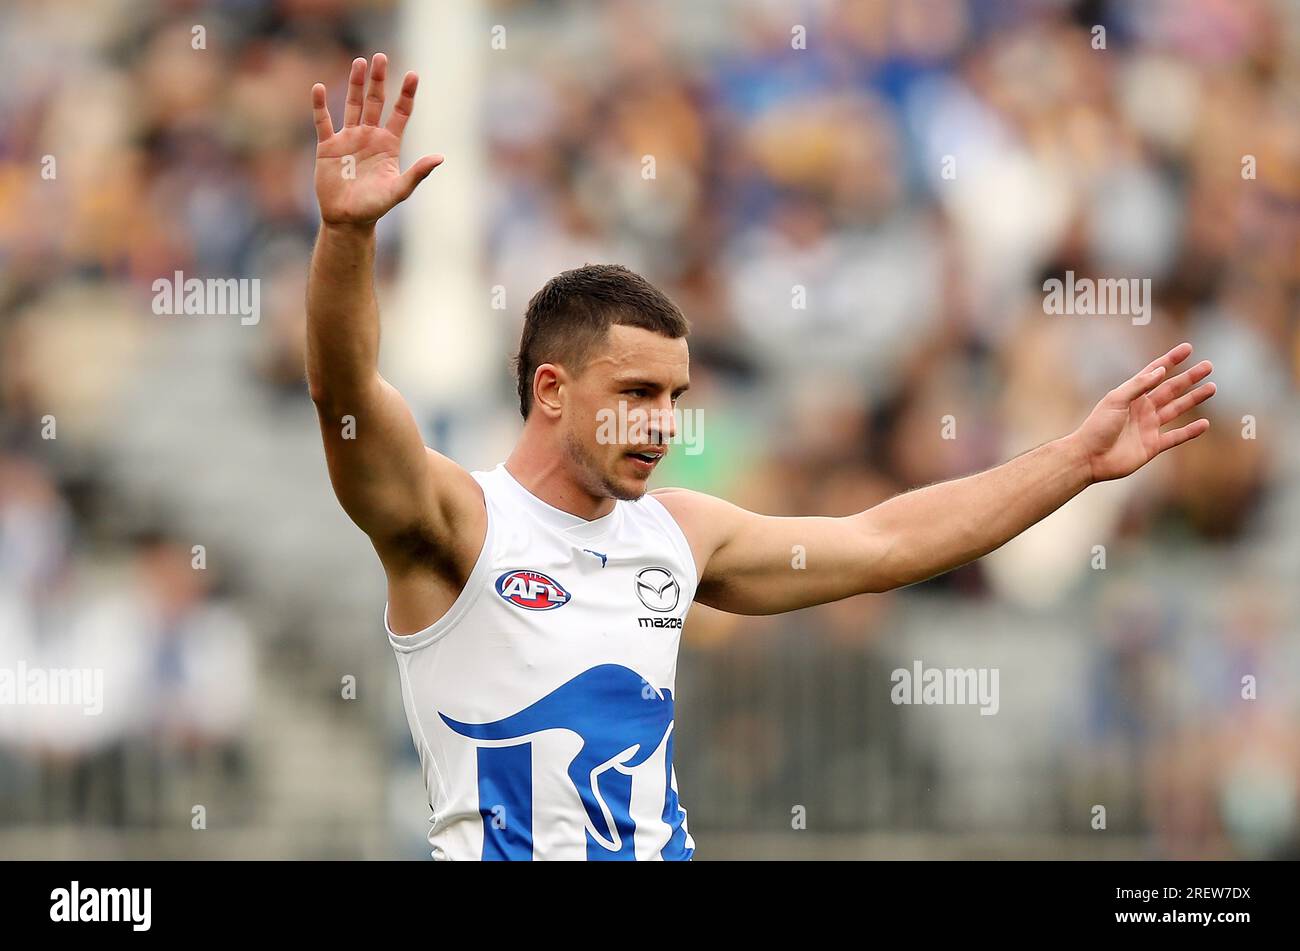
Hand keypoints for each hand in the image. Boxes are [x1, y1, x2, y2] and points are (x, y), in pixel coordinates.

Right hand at [311, 53, 442, 227]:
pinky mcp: (327, 146)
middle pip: (376, 102)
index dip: (407, 94)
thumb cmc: (375, 207)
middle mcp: (369, 136)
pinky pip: (323, 121)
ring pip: (353, 105)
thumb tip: (440, 157)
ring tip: (359, 62)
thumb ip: (418, 173)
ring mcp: (348, 139)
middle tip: (380, 57)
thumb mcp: (399, 190)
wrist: (347, 220)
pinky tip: (319, 88)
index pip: (401, 113)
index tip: (413, 74)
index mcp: (389, 144)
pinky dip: (320, 106)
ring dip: (355, 84)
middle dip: (379, 80)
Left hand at [1072, 342, 1215, 482]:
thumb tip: (1160, 370)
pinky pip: (1175, 437)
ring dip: (1194, 399)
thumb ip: (1138, 385)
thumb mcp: (1116, 400)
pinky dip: (1190, 431)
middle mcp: (1142, 409)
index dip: (1170, 360)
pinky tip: (1204, 424)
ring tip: (1212, 388)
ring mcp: (1148, 427)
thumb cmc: (1097, 427)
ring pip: (1176, 409)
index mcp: (1131, 396)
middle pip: (1170, 389)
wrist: (1088, 458)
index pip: (1154, 373)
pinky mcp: (1152, 446)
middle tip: (1208, 366)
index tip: (1187, 348)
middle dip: (1189, 378)